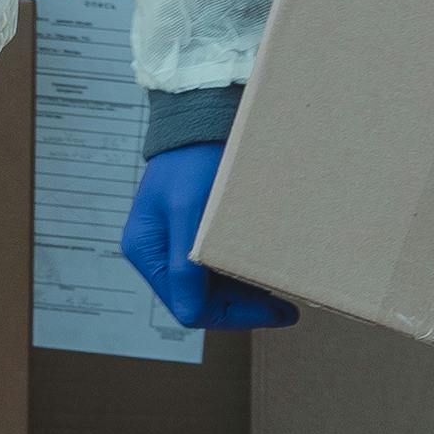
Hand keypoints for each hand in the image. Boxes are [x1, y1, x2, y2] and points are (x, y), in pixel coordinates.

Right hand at [123, 139, 295, 332]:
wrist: (199, 117)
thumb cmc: (192, 159)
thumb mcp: (188, 211)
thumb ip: (185, 264)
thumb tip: (190, 313)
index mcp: (147, 252)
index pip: (188, 308)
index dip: (232, 316)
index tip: (273, 311)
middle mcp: (156, 254)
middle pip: (200, 301)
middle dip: (243, 308)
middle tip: (286, 309)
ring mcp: (173, 244)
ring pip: (210, 289)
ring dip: (244, 294)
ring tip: (279, 292)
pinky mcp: (190, 232)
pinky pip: (214, 267)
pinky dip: (239, 273)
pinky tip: (262, 269)